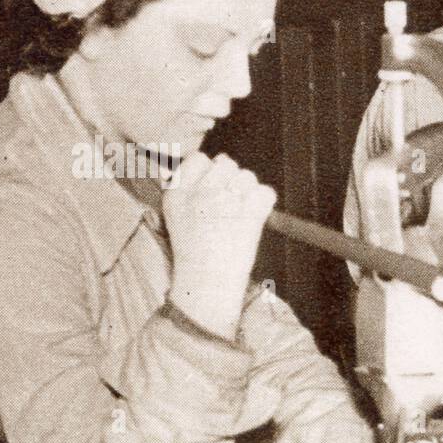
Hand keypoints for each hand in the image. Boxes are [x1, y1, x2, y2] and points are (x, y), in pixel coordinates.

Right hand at [164, 152, 275, 339]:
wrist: (207, 282)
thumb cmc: (194, 251)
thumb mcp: (176, 214)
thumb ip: (190, 185)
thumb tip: (219, 161)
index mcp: (178, 192)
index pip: (199, 159)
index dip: (210, 171)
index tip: (213, 189)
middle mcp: (202, 193)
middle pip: (227, 164)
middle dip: (231, 181)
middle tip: (229, 206)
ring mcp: (227, 203)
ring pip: (248, 177)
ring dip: (248, 192)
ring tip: (239, 215)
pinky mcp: (250, 215)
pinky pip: (267, 192)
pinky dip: (265, 203)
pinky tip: (255, 217)